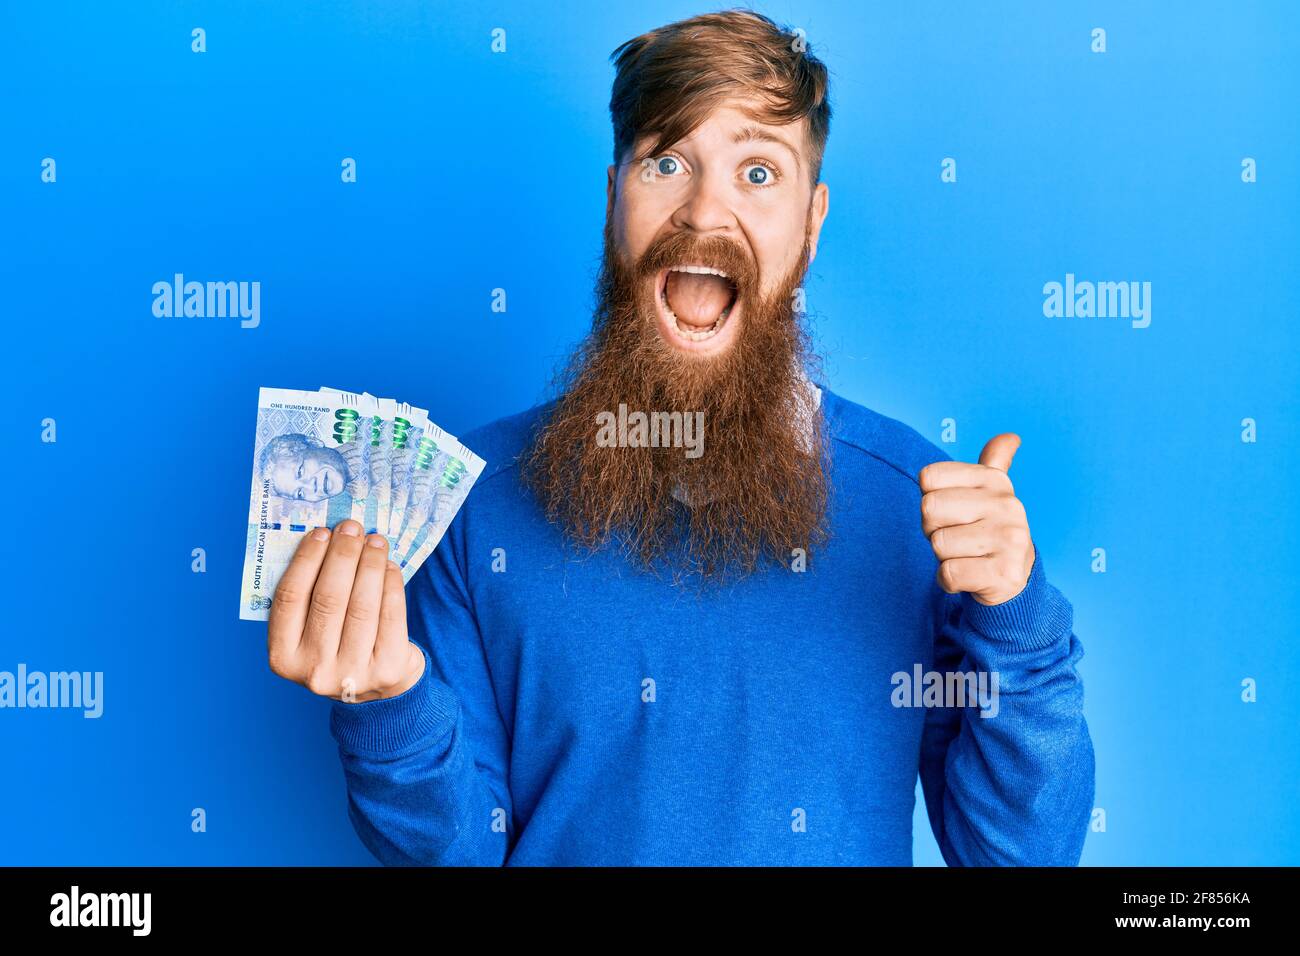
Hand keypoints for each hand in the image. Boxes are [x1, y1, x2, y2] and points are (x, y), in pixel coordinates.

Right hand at [267, 519, 424, 701]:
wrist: (378, 690)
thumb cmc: (338, 645)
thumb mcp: (310, 630)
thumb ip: (310, 595)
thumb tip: (328, 539)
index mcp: (283, 656)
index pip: (290, 597)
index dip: (306, 560)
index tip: (321, 532)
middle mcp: (314, 669)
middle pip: (329, 598)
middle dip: (342, 555)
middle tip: (352, 528)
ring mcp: (351, 672)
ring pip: (362, 604)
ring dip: (370, 564)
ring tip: (375, 541)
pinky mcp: (387, 669)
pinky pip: (391, 614)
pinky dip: (391, 584)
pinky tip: (389, 566)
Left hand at [919, 433, 1035, 606]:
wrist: (1013, 580)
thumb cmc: (987, 532)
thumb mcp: (990, 494)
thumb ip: (994, 463)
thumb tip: (1011, 437)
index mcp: (995, 480)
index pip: (929, 477)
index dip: (930, 499)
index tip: (952, 512)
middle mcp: (1007, 505)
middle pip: (929, 509)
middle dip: (933, 530)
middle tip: (957, 538)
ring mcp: (1010, 539)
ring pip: (938, 544)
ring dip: (943, 557)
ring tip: (967, 556)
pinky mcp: (1004, 574)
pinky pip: (949, 573)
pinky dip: (949, 581)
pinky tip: (969, 577)